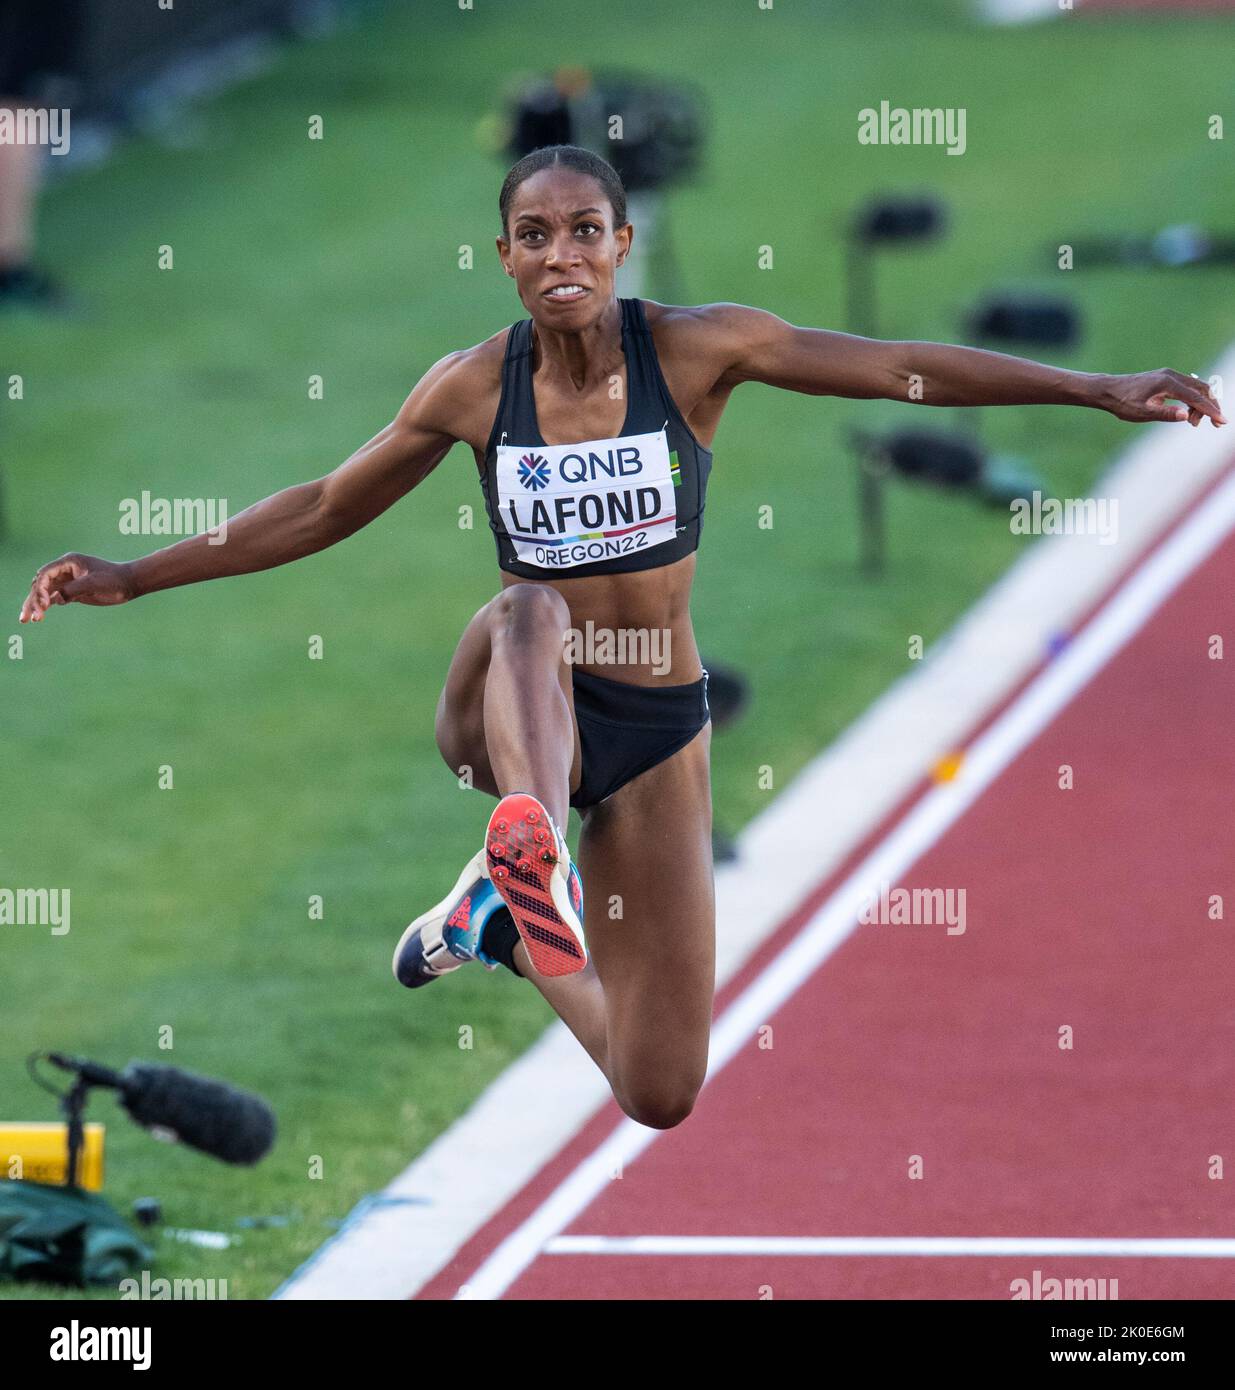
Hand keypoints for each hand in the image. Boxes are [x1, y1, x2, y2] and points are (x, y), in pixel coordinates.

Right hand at [19, 554, 136, 623]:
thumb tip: (56, 599)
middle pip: (41, 584)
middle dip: (34, 600)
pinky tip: (37, 618)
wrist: (128, 584)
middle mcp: (64, 570)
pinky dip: (44, 607)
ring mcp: (66, 581)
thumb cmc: (114, 580)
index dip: (40, 588)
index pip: (46, 574)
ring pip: (44, 593)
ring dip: (35, 605)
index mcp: (68, 562)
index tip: (43, 603)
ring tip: (26, 620)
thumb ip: (74, 589)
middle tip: (30, 617)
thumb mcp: (94, 583)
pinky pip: (52, 599)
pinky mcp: (71, 592)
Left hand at [1100, 369, 1226, 426]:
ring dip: (1201, 404)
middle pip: (1202, 389)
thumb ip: (1165, 414)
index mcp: (1167, 383)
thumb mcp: (1142, 413)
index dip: (1210, 410)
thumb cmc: (1123, 403)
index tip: (1222, 421)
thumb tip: (1186, 416)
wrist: (1108, 390)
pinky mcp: (1166, 378)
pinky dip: (1193, 399)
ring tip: (1194, 423)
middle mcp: (1171, 375)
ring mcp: (1169, 375)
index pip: (1195, 397)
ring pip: (1196, 387)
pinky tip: (1188, 413)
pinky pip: (1187, 387)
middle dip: (1211, 406)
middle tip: (1215, 424)